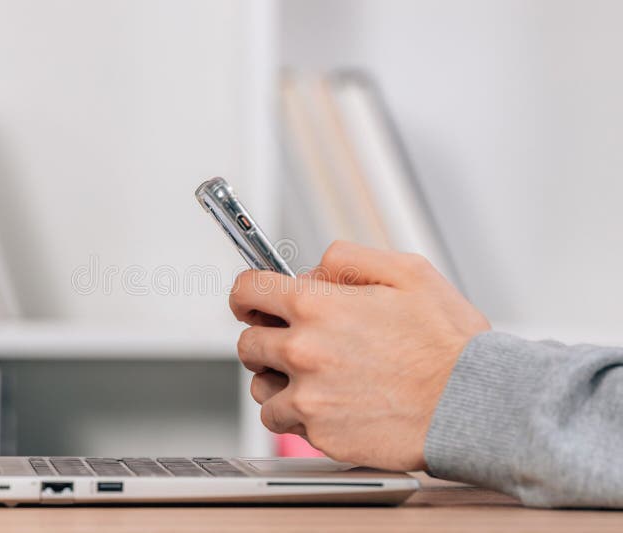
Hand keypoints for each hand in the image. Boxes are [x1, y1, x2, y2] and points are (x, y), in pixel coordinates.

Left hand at [229, 241, 489, 470]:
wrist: (474, 405)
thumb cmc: (449, 344)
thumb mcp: (407, 271)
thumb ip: (348, 258)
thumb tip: (314, 268)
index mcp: (317, 306)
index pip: (248, 291)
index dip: (247, 295)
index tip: (250, 303)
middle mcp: (304, 350)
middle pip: (247, 343)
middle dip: (265, 339)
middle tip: (292, 344)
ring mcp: (308, 396)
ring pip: (259, 389)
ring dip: (276, 382)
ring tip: (312, 380)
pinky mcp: (319, 433)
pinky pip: (285, 423)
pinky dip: (298, 416)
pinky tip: (328, 405)